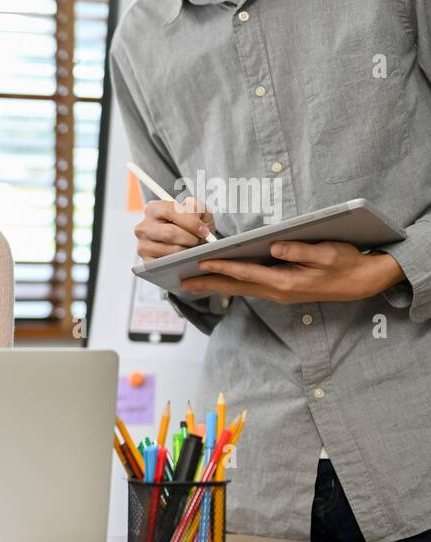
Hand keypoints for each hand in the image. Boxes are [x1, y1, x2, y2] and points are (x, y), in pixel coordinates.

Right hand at [135, 197, 216, 260]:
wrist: (185, 240)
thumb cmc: (190, 224)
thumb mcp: (197, 211)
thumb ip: (198, 210)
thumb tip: (199, 226)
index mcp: (154, 209)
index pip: (170, 212)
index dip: (190, 222)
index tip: (204, 231)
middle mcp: (144, 226)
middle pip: (169, 233)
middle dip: (190, 238)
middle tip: (198, 241)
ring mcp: (143, 245)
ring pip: (170, 250)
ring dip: (187, 251)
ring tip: (192, 247)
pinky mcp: (146, 261)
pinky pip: (167, 264)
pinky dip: (180, 262)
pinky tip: (184, 257)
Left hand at [181, 243, 404, 303]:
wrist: (361, 282)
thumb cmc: (345, 263)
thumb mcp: (327, 253)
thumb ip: (300, 251)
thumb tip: (275, 247)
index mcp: (286, 282)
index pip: (247, 273)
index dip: (223, 267)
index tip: (201, 262)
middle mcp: (278, 292)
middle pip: (236, 286)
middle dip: (208, 283)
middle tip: (181, 282)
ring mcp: (278, 294)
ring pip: (241, 289)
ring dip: (217, 285)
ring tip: (193, 281)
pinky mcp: (281, 291)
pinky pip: (250, 288)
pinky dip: (232, 284)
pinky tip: (221, 279)